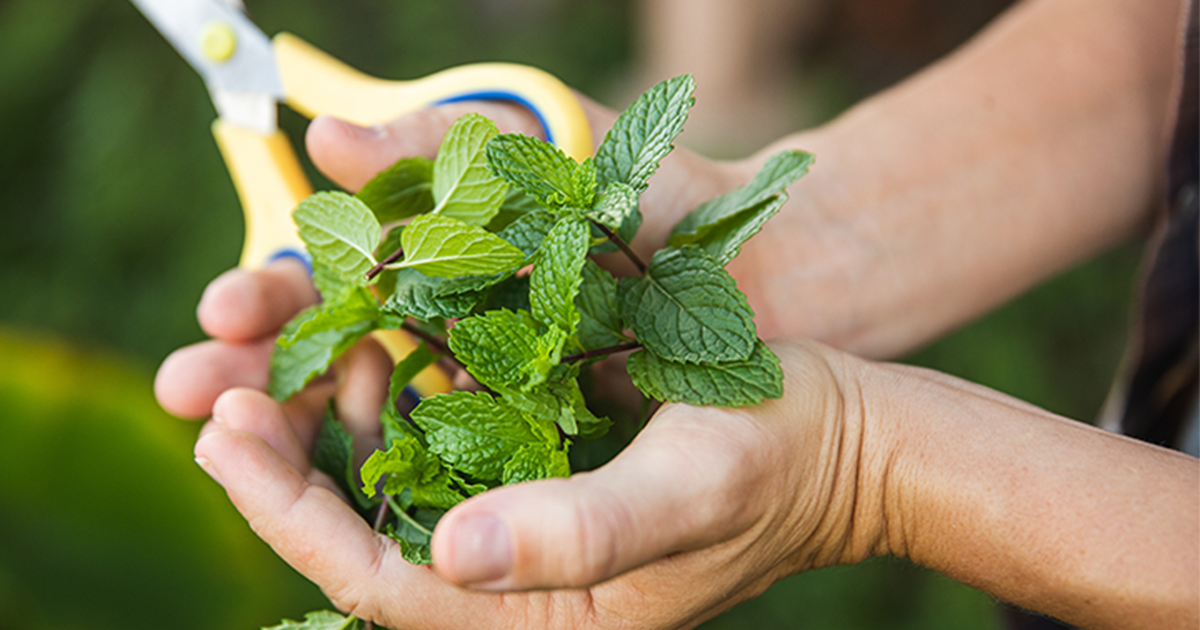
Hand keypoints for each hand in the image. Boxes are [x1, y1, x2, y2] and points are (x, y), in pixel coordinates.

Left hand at [189, 337, 870, 628]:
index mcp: (545, 622)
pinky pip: (443, 451)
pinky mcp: (540, 476)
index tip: (225, 434)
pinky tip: (378, 351)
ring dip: (338, 430)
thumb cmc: (776, 464)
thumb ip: (576, 535)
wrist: (838, 436)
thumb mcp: (689, 494)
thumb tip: (444, 557)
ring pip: (395, 495)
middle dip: (286, 474)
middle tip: (222, 396)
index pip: (383, 587)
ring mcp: (527, 531)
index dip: (291, 515)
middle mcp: (522, 587)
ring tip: (296, 364)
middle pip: (367, 545)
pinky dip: (400, 403)